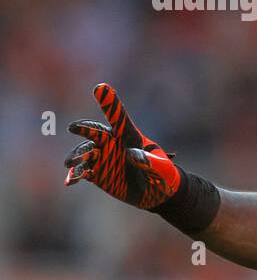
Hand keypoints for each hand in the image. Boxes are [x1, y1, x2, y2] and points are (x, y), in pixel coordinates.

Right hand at [63, 83, 180, 209]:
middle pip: (95, 132)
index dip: (110, 103)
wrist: (157, 193)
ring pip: (84, 151)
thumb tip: (130, 154)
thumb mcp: (162, 168)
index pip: (119, 117)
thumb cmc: (163, 174)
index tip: (100, 87)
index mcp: (131, 136)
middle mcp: (113, 143)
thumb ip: (149, 160)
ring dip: (77, 156)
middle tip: (73, 128)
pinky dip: (74, 175)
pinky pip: (81, 171)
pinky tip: (70, 181)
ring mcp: (102, 157)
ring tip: (71, 164)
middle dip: (85, 129)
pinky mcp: (96, 172)